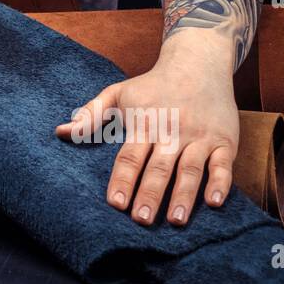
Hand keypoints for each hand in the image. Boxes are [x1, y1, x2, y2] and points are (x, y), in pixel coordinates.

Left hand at [54, 55, 239, 226]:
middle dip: (150, 194)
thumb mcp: (118, 93)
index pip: (130, 156)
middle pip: (159, 167)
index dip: (122, 179)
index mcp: (144, 123)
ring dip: (184, 195)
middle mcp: (172, 131)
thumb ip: (90, 114)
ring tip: (176, 220)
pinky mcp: (224, 140)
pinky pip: (223, 164)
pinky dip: (221, 183)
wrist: (198, 62)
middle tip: (141, 221)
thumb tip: (59, 132)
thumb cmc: (152, 84)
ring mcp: (199, 136)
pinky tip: (214, 203)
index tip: (115, 203)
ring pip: (191, 169)